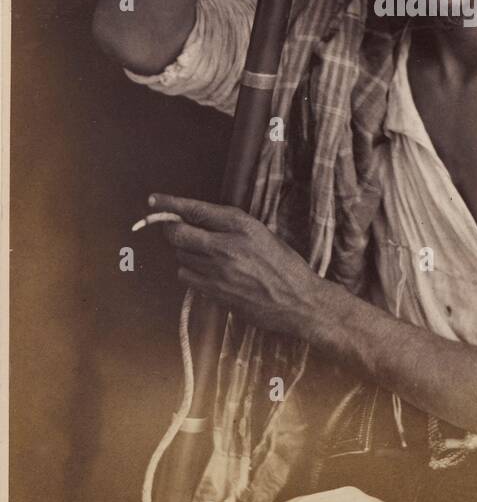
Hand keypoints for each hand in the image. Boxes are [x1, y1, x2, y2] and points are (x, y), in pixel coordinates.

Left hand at [149, 193, 318, 335]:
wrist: (297, 300)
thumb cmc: (285, 265)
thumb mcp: (263, 234)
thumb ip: (232, 226)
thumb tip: (200, 219)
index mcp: (242, 225)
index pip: (196, 209)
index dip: (171, 203)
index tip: (154, 200)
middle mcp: (227, 245)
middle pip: (178, 233)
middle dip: (171, 229)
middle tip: (174, 229)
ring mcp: (218, 271)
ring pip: (180, 256)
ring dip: (184, 252)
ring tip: (202, 254)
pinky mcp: (214, 291)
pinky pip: (186, 276)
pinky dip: (189, 271)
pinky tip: (205, 272)